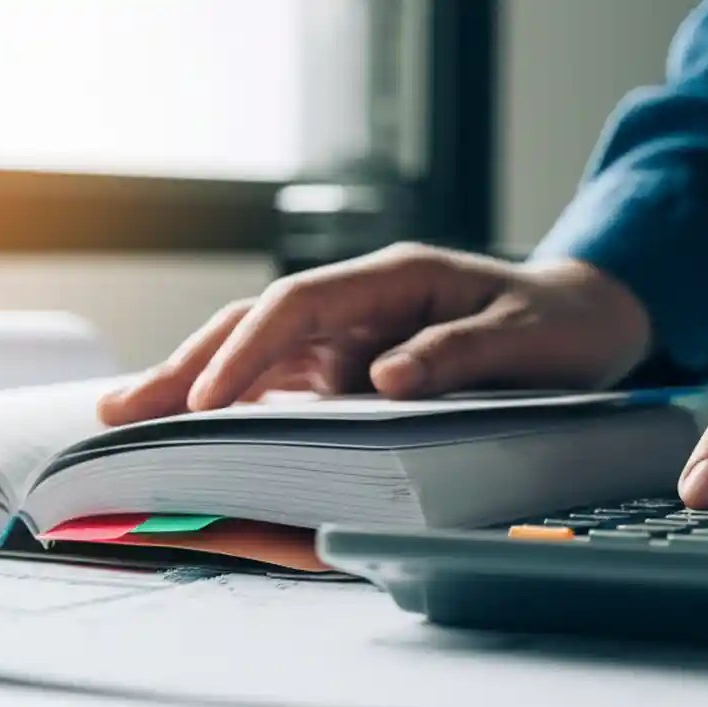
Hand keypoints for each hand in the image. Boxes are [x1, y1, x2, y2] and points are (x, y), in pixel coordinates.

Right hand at [97, 242, 652, 425]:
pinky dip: (232, 403)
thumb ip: (458, 352)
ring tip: (130, 417)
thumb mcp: (527, 337)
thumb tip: (383, 379)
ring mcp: (349, 333)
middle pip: (253, 324)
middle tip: (121, 408)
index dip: (246, 350)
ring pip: (253, 352)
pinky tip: (193, 427)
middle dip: (185, 364)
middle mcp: (358, 302)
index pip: (297, 306)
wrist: (586, 317)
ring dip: (191, 382)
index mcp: (393, 277)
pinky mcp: (349, 365)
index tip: (205, 398)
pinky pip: (279, 381)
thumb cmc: (559, 324)